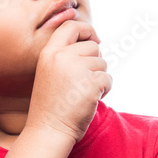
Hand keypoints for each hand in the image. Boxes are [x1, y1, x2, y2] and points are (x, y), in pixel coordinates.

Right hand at [27, 16, 111, 143]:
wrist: (49, 130)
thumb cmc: (50, 105)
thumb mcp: (50, 73)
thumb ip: (66, 56)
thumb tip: (95, 44)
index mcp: (49, 53)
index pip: (71, 26)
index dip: (86, 30)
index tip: (94, 40)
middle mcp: (63, 57)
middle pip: (92, 47)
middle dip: (94, 62)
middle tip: (83, 82)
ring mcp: (78, 69)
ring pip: (103, 63)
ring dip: (99, 78)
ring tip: (83, 93)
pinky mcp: (92, 83)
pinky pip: (108, 79)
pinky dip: (104, 90)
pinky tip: (91, 100)